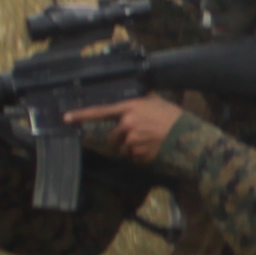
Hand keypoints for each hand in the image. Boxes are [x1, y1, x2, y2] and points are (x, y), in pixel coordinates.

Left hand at [62, 96, 183, 164]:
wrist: (188, 137)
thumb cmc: (175, 117)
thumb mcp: (158, 102)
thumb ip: (143, 101)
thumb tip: (138, 97)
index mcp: (130, 108)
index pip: (100, 111)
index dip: (82, 115)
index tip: (66, 118)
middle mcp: (127, 124)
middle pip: (113, 136)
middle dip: (121, 139)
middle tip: (137, 137)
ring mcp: (132, 141)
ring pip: (123, 148)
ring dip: (131, 149)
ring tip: (150, 144)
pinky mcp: (138, 155)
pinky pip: (134, 157)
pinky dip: (141, 156)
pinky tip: (154, 150)